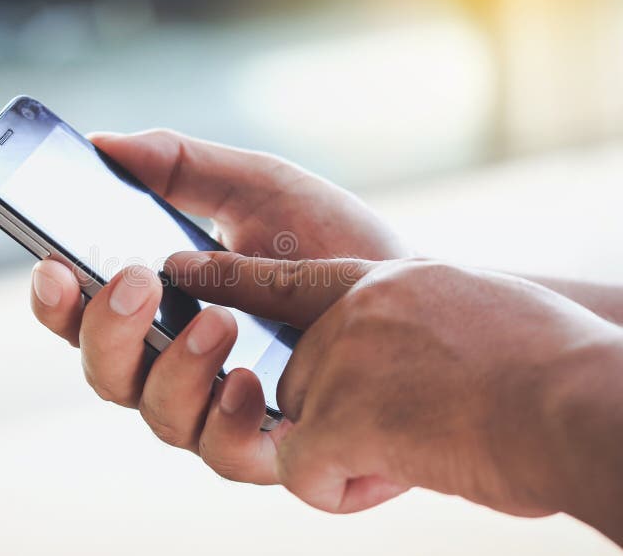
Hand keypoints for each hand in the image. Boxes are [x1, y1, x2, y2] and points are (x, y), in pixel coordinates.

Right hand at [30, 130, 408, 483]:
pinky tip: (251, 381)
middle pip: (107, 375)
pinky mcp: (277, 447)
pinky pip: (227, 457)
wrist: (416, 289)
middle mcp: (184, 366)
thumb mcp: (257, 185)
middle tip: (137, 279)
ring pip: (158, 417)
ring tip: (217, 321)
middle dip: (107, 332)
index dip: (57, 302)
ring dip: (174, 368)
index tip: (51, 264)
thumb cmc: (331, 239)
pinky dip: (227, 420)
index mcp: (167, 309)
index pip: (88, 318)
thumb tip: (104, 143)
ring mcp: (227, 410)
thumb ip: (182, 164)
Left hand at [167, 251, 622, 539]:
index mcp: (381, 284)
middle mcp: (347, 317)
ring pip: (294, 422)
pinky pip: (303, 471)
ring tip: (416, 441)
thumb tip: (401, 355)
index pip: (284, 278)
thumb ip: (414, 322)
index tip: (182, 269)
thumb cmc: (550, 362)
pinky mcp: (335, 419)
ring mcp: (336, 364)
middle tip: (404, 417)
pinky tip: (406, 470)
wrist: (576, 400)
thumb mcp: (472, 309)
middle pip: (291, 371)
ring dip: (340, 446)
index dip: (231, 275)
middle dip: (325, 406)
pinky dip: (347, 488)